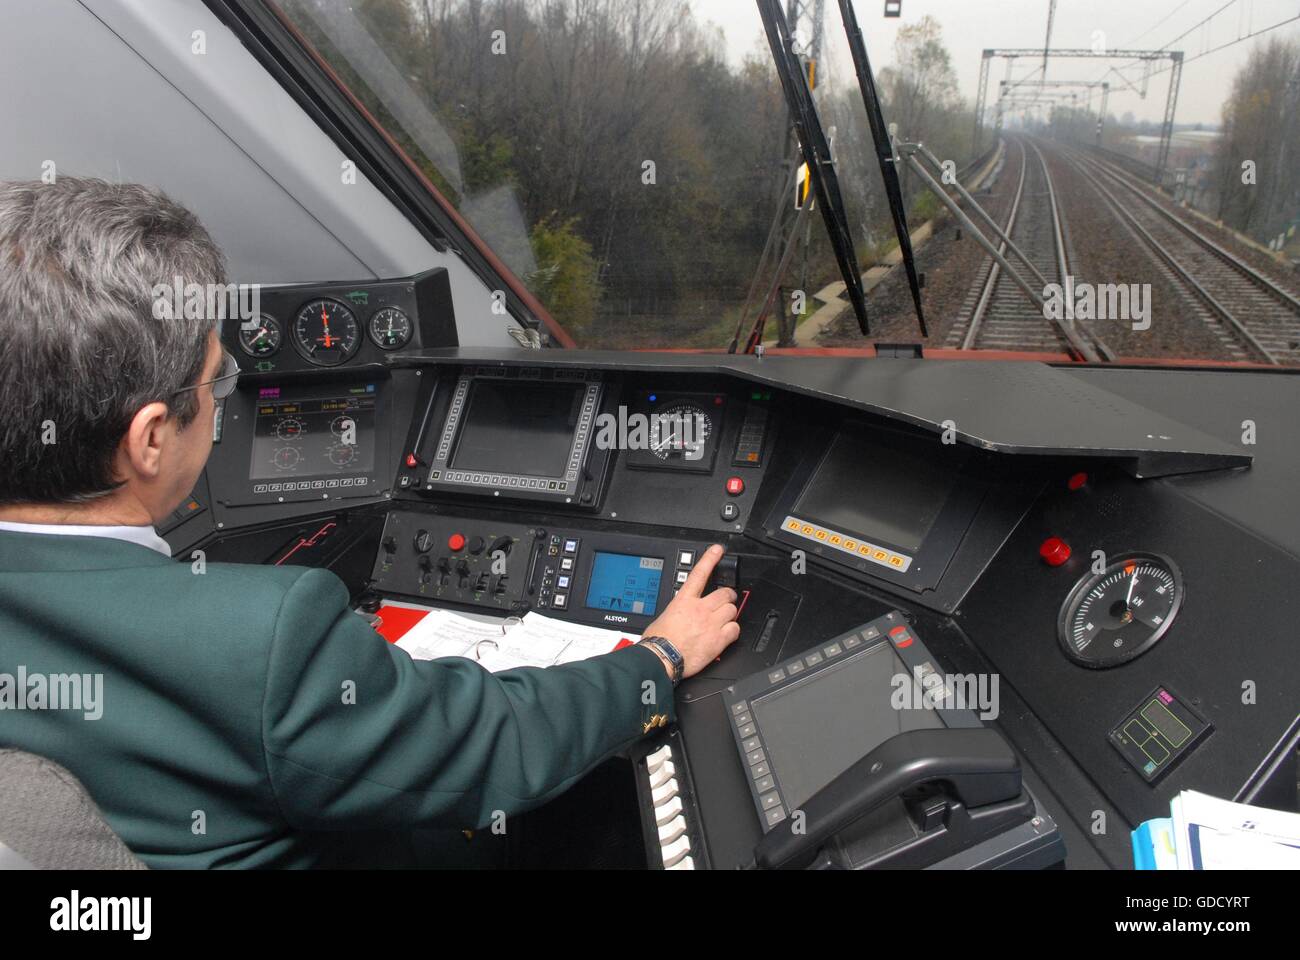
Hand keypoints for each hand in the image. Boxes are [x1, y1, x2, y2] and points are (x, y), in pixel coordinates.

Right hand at [642, 544, 739, 678]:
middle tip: (725, 601)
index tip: (718, 550)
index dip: (710, 559)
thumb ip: (678, 611)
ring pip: (732, 610)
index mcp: (683, 601)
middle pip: (725, 593)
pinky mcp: (718, 640)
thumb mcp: (663, 617)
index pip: (700, 573)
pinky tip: (726, 634)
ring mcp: (710, 623)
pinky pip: (735, 629)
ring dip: (729, 614)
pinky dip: (733, 631)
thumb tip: (680, 614)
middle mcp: (699, 609)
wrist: (661, 658)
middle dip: (727, 597)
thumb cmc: (658, 642)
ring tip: (723, 621)